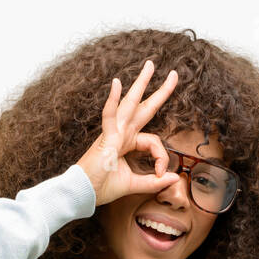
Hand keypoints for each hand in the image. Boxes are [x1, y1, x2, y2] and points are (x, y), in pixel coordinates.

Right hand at [75, 59, 182, 207]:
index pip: (154, 142)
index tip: (160, 174)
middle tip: (174, 74)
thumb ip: (154, 182)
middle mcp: (122, 133)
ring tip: (151, 66)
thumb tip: (174, 178)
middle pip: (144, 108)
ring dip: (141, 84)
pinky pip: (109, 116)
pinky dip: (113, 100)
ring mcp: (113, 133)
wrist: (83, 192)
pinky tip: (117, 83)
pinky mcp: (105, 139)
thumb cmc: (103, 186)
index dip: (162, 158)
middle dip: (159, 91)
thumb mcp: (135, 184)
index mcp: (128, 142)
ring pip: (130, 104)